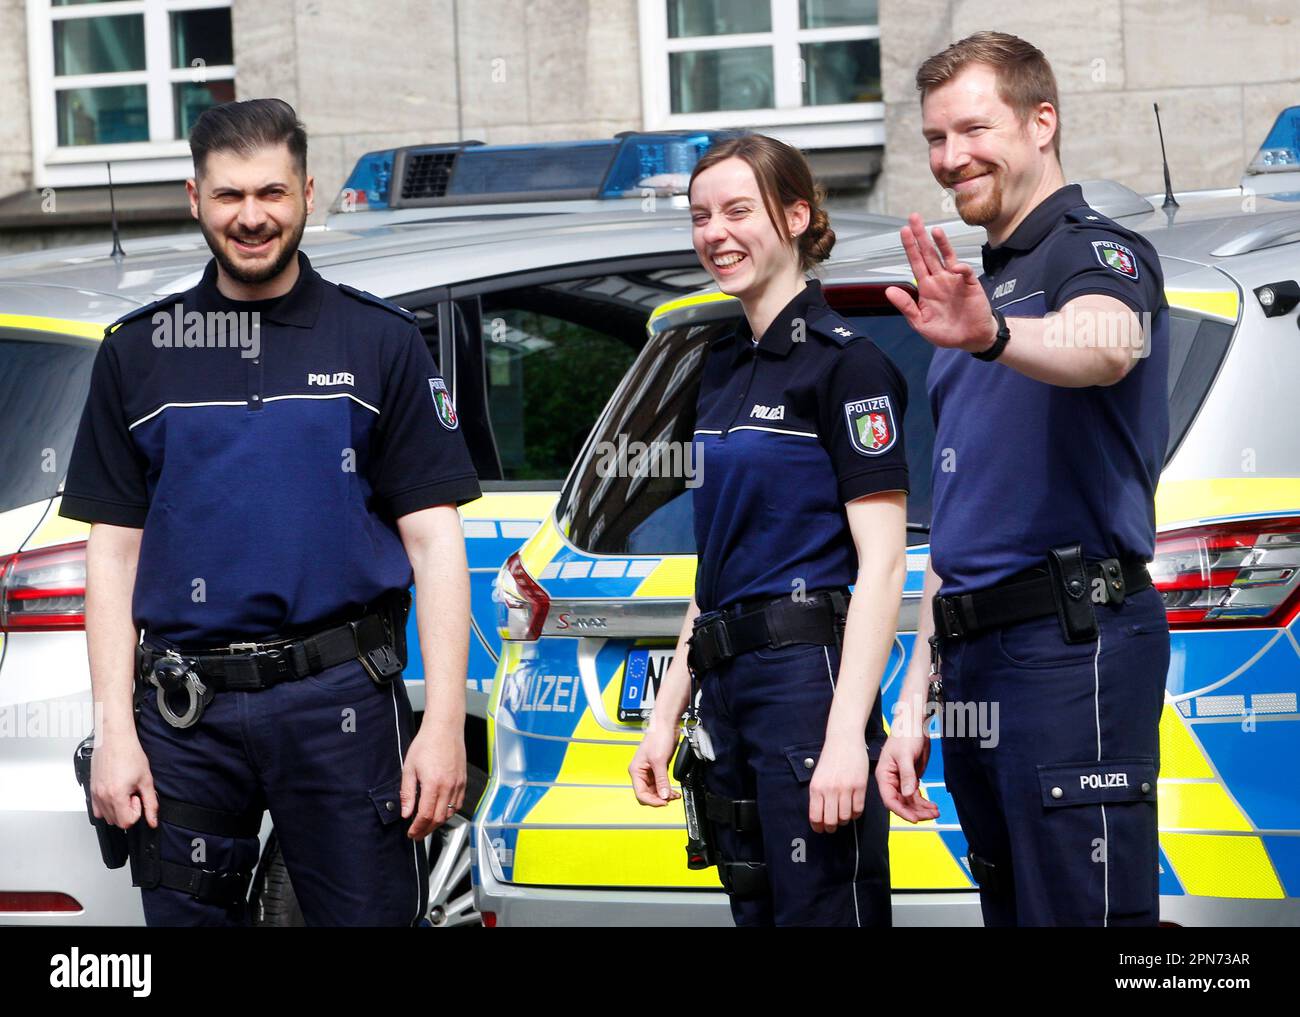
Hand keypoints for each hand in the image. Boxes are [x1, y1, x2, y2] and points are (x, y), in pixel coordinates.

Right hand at [91, 732, 157, 830]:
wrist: (115, 739)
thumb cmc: (129, 754)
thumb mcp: (146, 780)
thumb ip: (151, 803)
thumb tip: (153, 819)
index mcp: (116, 795)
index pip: (126, 822)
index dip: (136, 812)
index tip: (138, 798)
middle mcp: (102, 796)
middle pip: (116, 821)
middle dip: (127, 811)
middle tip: (132, 794)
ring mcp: (95, 793)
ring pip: (106, 817)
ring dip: (117, 809)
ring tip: (124, 791)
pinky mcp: (91, 789)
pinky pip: (96, 809)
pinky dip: (107, 806)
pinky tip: (115, 793)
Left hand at [401, 728, 465, 837]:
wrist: (445, 728)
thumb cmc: (427, 743)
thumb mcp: (409, 768)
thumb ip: (407, 793)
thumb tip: (406, 812)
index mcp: (433, 784)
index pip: (425, 815)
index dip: (417, 828)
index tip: (411, 833)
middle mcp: (448, 787)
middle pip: (438, 819)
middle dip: (426, 830)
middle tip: (417, 834)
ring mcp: (458, 785)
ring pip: (450, 813)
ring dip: (438, 823)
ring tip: (427, 826)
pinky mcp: (463, 781)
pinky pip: (458, 804)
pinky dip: (449, 813)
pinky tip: (441, 813)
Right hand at [630, 723, 680, 805]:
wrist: (666, 726)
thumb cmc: (658, 737)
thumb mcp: (659, 761)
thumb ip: (662, 780)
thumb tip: (664, 796)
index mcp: (636, 770)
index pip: (640, 794)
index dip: (652, 801)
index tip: (663, 802)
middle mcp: (641, 772)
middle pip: (647, 794)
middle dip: (659, 798)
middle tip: (670, 799)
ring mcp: (650, 771)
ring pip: (655, 791)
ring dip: (664, 795)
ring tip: (674, 795)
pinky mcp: (658, 769)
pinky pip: (661, 784)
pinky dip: (667, 789)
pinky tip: (673, 791)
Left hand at [808, 736, 868, 833]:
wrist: (844, 740)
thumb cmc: (830, 758)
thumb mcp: (818, 777)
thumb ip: (818, 795)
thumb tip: (820, 816)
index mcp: (816, 788)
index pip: (815, 817)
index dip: (818, 827)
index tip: (820, 829)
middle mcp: (830, 789)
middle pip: (831, 821)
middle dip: (831, 827)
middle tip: (832, 825)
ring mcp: (846, 788)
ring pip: (845, 817)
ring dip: (844, 820)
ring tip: (843, 815)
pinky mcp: (860, 786)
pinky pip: (858, 809)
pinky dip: (856, 813)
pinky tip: (853, 808)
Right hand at [876, 733, 938, 823]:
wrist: (915, 724)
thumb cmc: (905, 734)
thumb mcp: (905, 755)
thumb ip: (907, 775)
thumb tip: (906, 794)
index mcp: (884, 775)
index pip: (889, 799)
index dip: (901, 811)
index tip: (914, 818)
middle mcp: (892, 780)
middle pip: (901, 803)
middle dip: (915, 811)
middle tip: (930, 815)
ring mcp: (902, 780)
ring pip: (910, 802)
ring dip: (922, 809)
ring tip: (935, 812)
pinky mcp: (911, 778)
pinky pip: (916, 796)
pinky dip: (924, 803)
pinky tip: (933, 807)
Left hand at [884, 213, 996, 352]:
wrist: (971, 339)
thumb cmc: (947, 331)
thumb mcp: (921, 323)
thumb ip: (906, 306)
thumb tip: (889, 290)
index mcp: (926, 287)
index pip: (916, 262)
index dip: (910, 247)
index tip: (903, 231)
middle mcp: (939, 279)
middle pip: (928, 253)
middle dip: (921, 236)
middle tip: (914, 218)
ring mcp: (955, 280)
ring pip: (946, 256)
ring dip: (941, 243)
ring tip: (934, 230)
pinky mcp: (970, 285)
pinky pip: (965, 272)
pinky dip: (961, 268)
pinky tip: (955, 266)